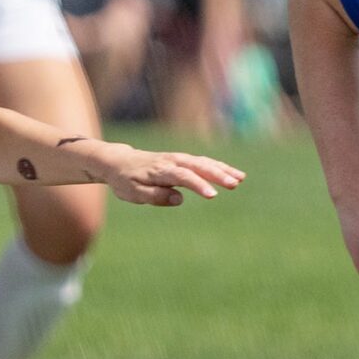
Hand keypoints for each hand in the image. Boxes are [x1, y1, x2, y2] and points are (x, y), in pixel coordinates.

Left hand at [88, 143, 244, 206]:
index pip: (183, 177)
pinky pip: (203, 162)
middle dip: (217, 174)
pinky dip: (218, 167)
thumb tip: (179, 199)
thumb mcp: (134, 193)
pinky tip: (233, 174)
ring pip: (204, 162)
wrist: (119, 161)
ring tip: (240, 179)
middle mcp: (171, 161)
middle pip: (198, 166)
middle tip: (235, 183)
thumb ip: (156, 196)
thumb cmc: (125, 180)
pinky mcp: (182, 160)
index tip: (213, 195)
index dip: (198, 185)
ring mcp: (178, 159)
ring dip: (222, 169)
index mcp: (159, 171)